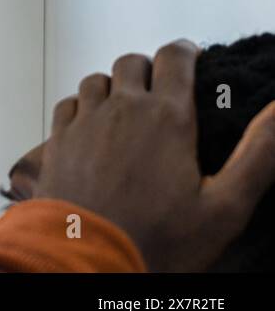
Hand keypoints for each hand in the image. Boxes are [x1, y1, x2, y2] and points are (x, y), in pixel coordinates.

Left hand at [32, 39, 274, 271]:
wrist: (87, 258)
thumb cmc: (159, 239)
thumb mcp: (226, 206)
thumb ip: (258, 154)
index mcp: (166, 117)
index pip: (174, 57)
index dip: (185, 52)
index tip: (193, 59)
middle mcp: (121, 109)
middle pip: (131, 62)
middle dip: (149, 68)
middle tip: (162, 89)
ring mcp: (84, 123)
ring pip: (96, 80)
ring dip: (113, 87)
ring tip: (127, 109)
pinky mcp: (56, 141)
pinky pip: (67, 105)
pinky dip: (82, 107)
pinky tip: (92, 127)